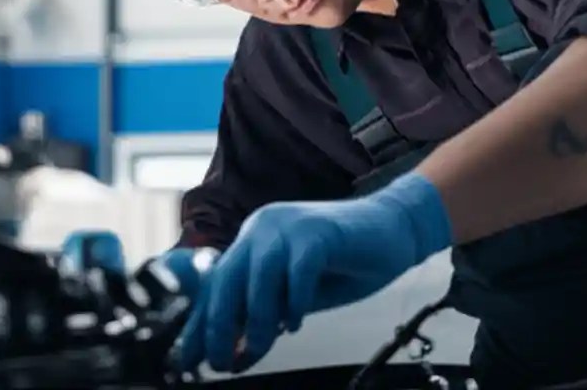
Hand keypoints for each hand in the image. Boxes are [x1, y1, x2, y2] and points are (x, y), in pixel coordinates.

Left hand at [174, 173, 450, 373]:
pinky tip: (297, 323)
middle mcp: (263, 227)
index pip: (214, 285)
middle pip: (226, 280)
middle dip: (218, 327)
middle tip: (222, 361)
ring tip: (260, 348)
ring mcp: (290, 225)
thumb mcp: (293, 294)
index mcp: (252, 240)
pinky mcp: (318, 231)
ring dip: (258, 321)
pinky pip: (297, 272)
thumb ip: (263, 313)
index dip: (200, 325)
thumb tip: (230, 350)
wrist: (393, 228)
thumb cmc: (344, 263)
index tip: (192, 359)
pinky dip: (294, 303)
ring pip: (258, 278)